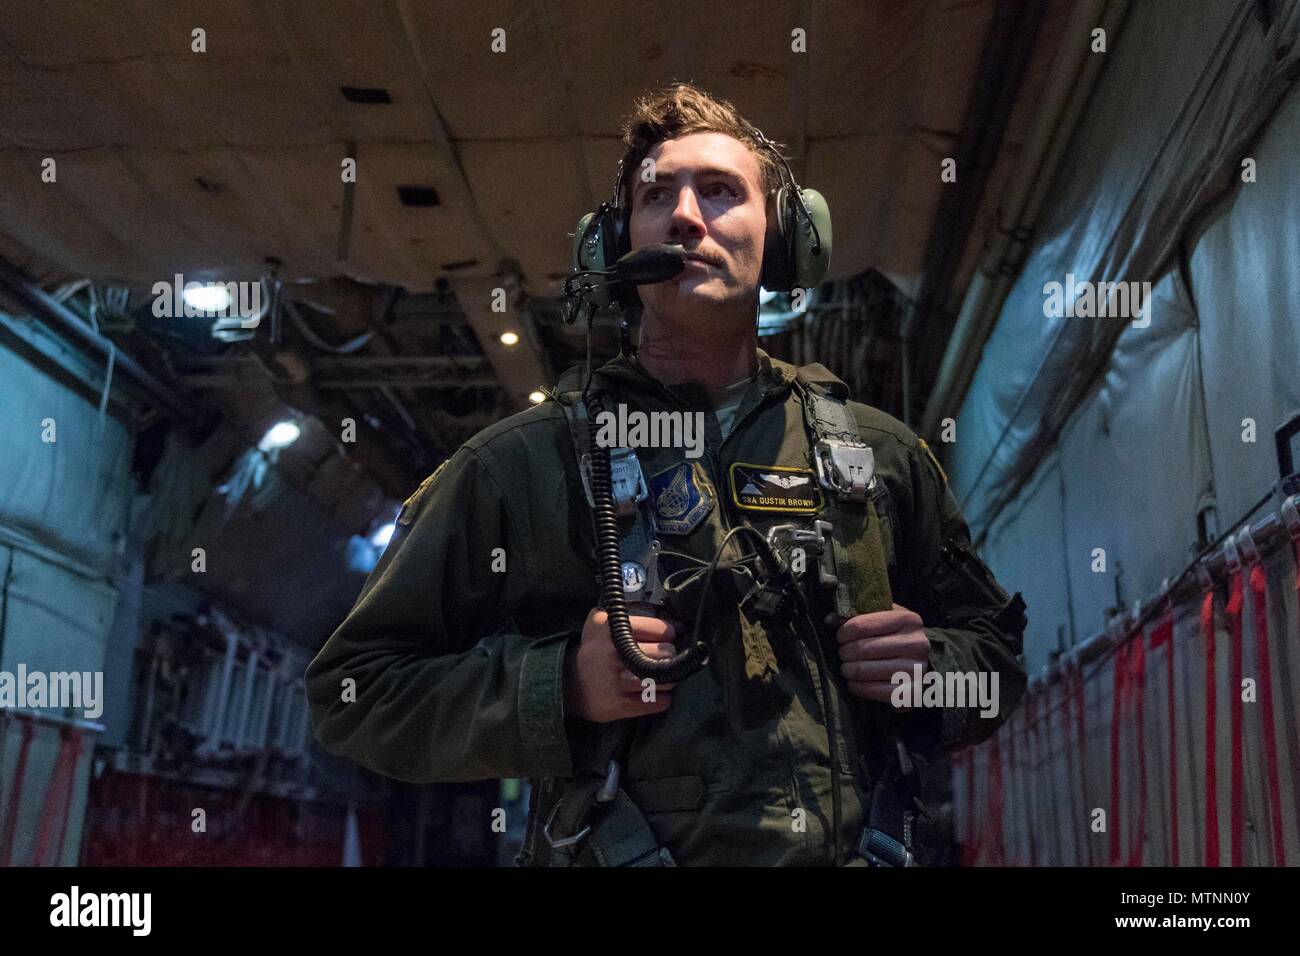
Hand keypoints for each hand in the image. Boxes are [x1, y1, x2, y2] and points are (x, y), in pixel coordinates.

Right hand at [564, 608, 678, 722]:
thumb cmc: (593, 650)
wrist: (568, 683)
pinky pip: (659, 702)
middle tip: (663, 657)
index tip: (669, 637)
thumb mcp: (598, 622)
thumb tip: (658, 611)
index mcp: (613, 631)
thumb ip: (624, 612)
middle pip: (666, 654)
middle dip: (669, 656)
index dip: (669, 633)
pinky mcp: (621, 705)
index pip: (660, 629)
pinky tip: (655, 692)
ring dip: (668, 679)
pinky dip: (662, 698)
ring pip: (665, 679)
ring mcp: (618, 681)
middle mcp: (615, 655)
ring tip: (660, 675)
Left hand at [836, 603, 930, 705]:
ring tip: (847, 668)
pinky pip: (872, 691)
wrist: (919, 664)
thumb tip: (830, 620)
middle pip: (861, 648)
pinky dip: (857, 687)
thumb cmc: (894, 637)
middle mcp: (917, 644)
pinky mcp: (911, 693)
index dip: (843, 632)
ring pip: (864, 670)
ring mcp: (916, 670)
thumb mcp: (881, 618)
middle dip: (844, 652)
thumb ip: (856, 614)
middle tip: (843, 655)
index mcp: (908, 620)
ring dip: (848, 670)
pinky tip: (854, 683)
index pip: (861, 625)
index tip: (841, 637)